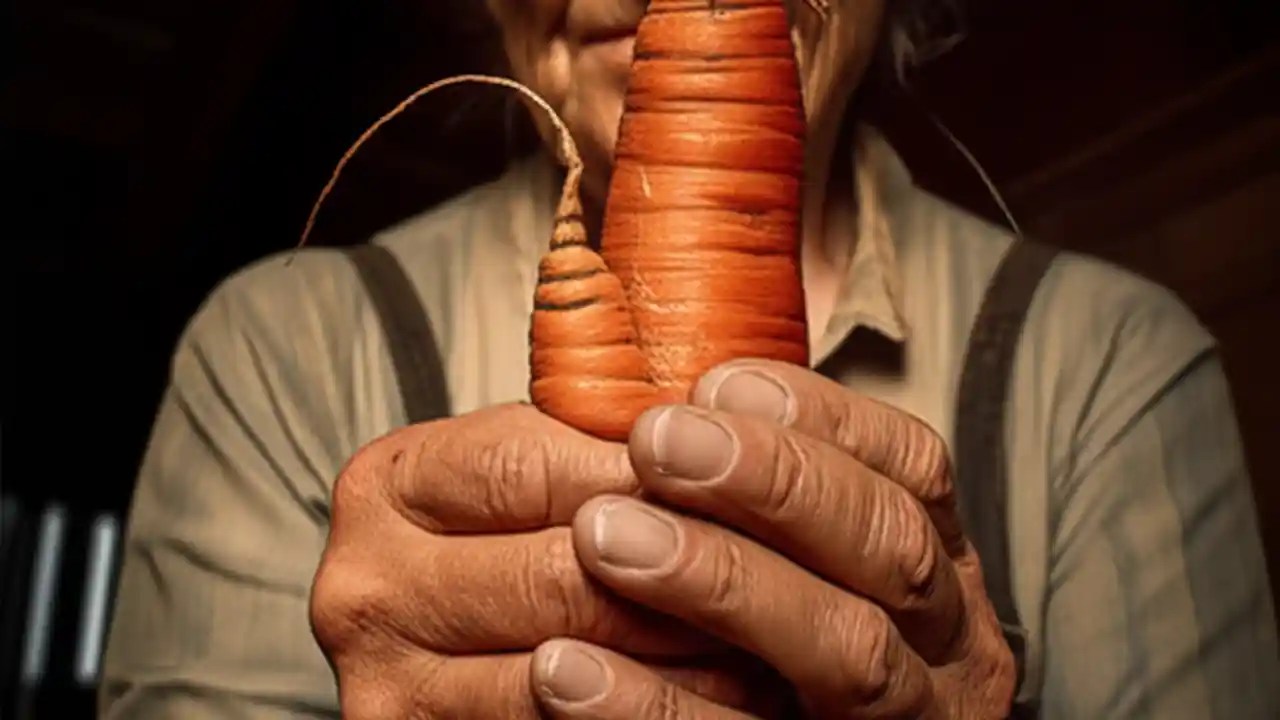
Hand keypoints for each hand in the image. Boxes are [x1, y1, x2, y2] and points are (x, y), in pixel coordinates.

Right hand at [309, 403, 793, 717]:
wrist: (446, 646)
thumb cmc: (511, 540)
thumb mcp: (529, 470)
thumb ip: (595, 439)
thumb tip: (726, 406)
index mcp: (388, 485)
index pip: (531, 466)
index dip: (648, 472)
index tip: (741, 472)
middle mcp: (365, 585)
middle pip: (557, 575)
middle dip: (686, 570)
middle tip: (788, 562)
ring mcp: (386, 683)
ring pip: (569, 671)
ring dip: (688, 655)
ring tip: (774, 632)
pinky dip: (653, 714)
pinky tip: (722, 692)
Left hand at [530, 361, 1016, 718]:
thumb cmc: (784, 658)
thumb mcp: (810, 571)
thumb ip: (765, 504)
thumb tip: (662, 407)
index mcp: (936, 564)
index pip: (908, 465)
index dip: (818, 416)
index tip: (715, 382)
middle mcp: (947, 645)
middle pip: (888, 544)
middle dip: (772, 481)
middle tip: (654, 443)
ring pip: (846, 649)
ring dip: (722, 581)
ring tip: (604, 535)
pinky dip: (652, 705)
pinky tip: (566, 667)